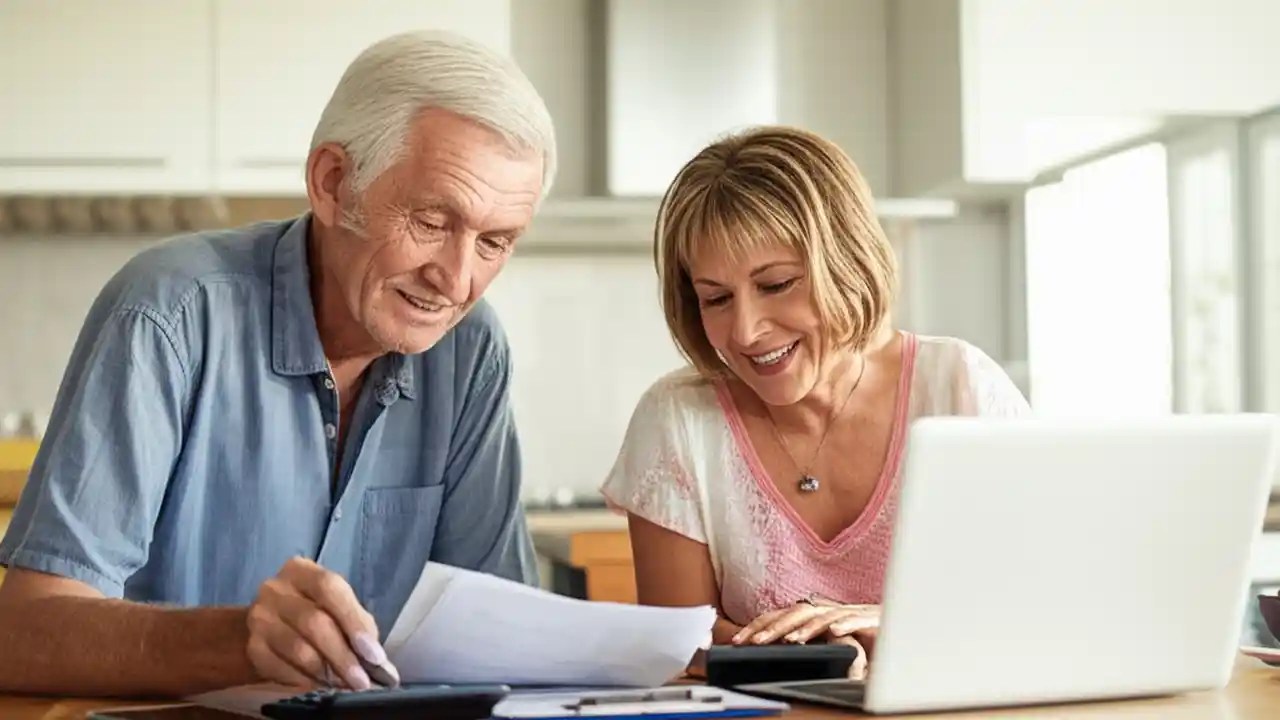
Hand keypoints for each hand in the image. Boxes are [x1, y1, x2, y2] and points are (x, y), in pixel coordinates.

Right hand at [246, 557, 394, 689]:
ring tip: (344, 684)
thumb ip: (359, 626)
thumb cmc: (316, 611)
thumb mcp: (339, 607)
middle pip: (314, 623)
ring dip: (326, 672)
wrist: (270, 625)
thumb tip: (380, 663)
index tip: (374, 655)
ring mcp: (259, 618)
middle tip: (361, 681)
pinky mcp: (252, 647)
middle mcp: (275, 589)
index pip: (329, 588)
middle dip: (343, 656)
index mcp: (301, 570)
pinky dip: (305, 680)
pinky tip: (320, 685)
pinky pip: (281, 669)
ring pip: (298, 649)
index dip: (353, 622)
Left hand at [730, 598, 879, 679]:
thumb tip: (775, 657)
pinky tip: (834, 633)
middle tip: (754, 642)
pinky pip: (857, 620)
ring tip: (790, 640)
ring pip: (824, 616)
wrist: (902, 629)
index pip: (780, 617)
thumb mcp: (827, 647)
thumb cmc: (864, 641)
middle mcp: (829, 611)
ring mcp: (850, 612)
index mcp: (815, 615)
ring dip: (806, 627)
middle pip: (796, 613)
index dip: (758, 626)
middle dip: (773, 627)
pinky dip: (845, 624)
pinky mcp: (873, 619)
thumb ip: (806, 648)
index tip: (737, 642)